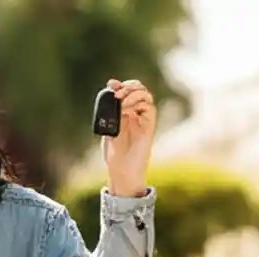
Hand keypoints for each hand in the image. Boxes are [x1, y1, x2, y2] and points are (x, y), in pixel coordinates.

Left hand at [102, 78, 155, 197]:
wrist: (121, 169)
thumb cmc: (114, 152)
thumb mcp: (109, 126)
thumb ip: (111, 108)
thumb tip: (111, 87)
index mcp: (125, 111)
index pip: (128, 89)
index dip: (121, 84)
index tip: (111, 85)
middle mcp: (136, 112)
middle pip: (138, 88)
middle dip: (127, 86)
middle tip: (117, 93)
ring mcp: (144, 118)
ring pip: (145, 94)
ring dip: (132, 94)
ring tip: (121, 104)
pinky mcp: (150, 125)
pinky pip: (149, 106)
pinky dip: (138, 103)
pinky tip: (127, 110)